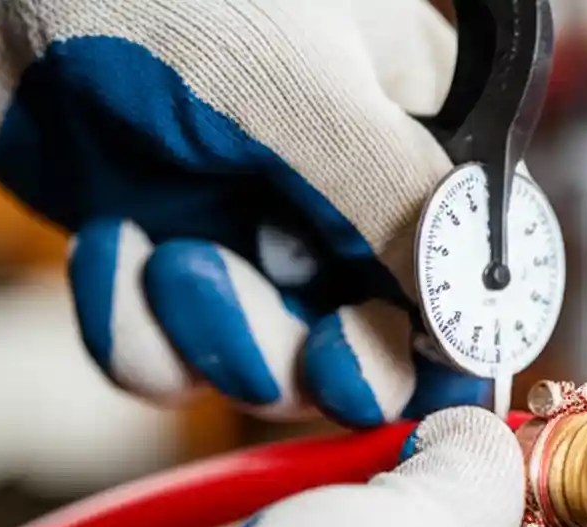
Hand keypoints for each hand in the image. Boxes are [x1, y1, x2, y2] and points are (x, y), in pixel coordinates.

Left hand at [0, 0, 485, 423]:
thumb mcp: (300, 94)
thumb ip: (401, 204)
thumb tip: (472, 311)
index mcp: (416, 145)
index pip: (465, 278)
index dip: (433, 345)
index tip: (382, 373)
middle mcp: (349, 210)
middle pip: (373, 350)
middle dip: (304, 351)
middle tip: (266, 319)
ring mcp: (263, 247)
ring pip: (272, 370)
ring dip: (212, 333)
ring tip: (163, 253)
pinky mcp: (182, 276)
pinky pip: (180, 362)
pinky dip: (138, 328)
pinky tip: (114, 244)